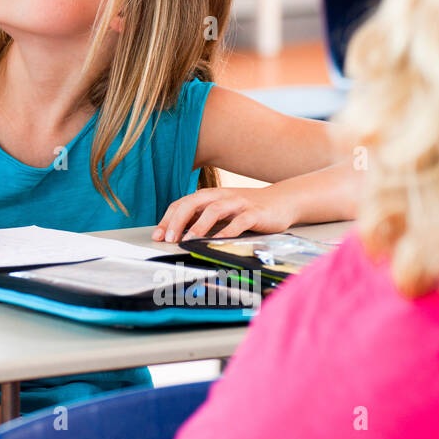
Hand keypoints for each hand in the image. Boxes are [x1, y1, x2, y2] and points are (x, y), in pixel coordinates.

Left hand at [152, 186, 295, 243]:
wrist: (281, 200)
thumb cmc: (246, 209)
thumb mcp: (221, 211)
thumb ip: (202, 219)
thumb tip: (178, 234)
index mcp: (209, 196)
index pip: (182, 204)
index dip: (168, 219)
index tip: (157, 236)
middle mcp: (221, 196)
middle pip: (193, 204)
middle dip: (178, 221)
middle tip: (168, 239)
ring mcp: (238, 203)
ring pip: (214, 210)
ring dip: (199, 226)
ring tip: (188, 240)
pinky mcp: (255, 213)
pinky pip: (240, 221)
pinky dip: (229, 231)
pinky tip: (220, 241)